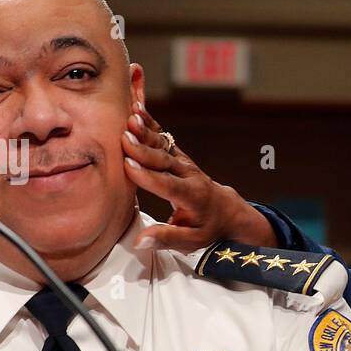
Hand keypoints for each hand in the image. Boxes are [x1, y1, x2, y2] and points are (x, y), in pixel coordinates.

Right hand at [122, 101, 276, 250]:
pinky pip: (164, 138)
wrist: (226, 210)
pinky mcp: (178, 155)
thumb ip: (166, 238)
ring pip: (164, 145)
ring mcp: (184, 163)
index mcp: (192, 197)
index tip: (128, 165)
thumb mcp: (192, 241)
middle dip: (144, 149)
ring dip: (147, 131)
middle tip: (124, 137)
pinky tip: (136, 109)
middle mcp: (189, 175)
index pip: (167, 185)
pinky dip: (150, 124)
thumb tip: (139, 241)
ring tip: (130, 117)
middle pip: (164, 160)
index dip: (148, 176)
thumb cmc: (206, 228)